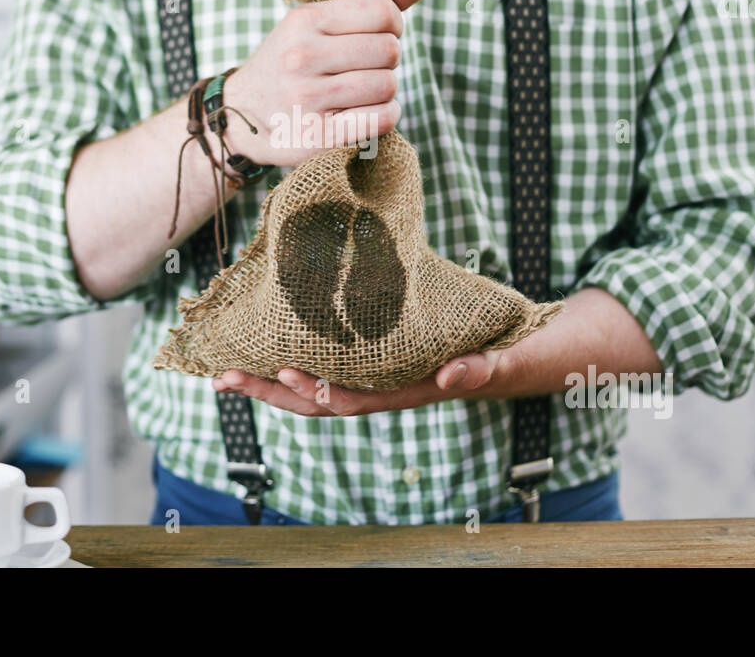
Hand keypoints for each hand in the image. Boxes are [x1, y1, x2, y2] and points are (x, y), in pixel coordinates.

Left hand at [211, 348, 508, 416]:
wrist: (531, 356)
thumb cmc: (519, 357)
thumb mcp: (505, 362)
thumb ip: (481, 369)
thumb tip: (450, 374)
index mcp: (412, 390)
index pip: (356, 399)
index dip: (319, 389)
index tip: (283, 370)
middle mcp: (389, 389)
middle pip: (321, 401)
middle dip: (271, 391)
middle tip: (223, 377)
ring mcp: (383, 379)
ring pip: (319, 390)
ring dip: (272, 383)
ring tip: (228, 371)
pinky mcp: (381, 363)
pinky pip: (332, 370)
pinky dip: (298, 364)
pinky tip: (271, 352)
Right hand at [221, 0, 425, 167]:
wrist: (242, 113)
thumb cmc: (291, 62)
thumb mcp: (315, 26)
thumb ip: (369, 6)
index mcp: (304, 20)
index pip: (382, 11)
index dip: (394, 23)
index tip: (380, 35)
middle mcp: (302, 56)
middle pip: (389, 50)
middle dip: (388, 60)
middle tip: (369, 67)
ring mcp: (307, 98)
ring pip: (387, 86)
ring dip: (386, 90)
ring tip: (365, 91)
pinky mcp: (317, 137)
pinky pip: (381, 119)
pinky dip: (386, 115)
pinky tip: (369, 113)